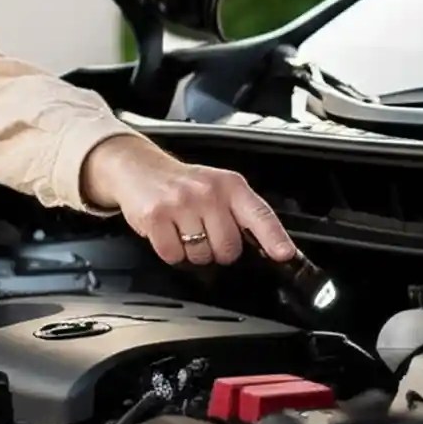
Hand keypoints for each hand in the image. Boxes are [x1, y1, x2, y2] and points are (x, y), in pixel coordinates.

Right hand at [81, 135, 296, 265]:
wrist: (138, 167)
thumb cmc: (182, 183)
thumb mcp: (218, 187)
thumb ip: (242, 213)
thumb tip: (269, 246)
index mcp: (230, 185)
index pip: (259, 213)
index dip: (274, 237)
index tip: (284, 254)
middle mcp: (207, 192)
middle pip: (228, 248)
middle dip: (218, 250)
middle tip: (205, 233)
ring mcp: (181, 204)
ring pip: (201, 256)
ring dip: (193, 252)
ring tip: (184, 230)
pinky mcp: (156, 216)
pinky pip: (173, 255)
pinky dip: (171, 252)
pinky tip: (168, 233)